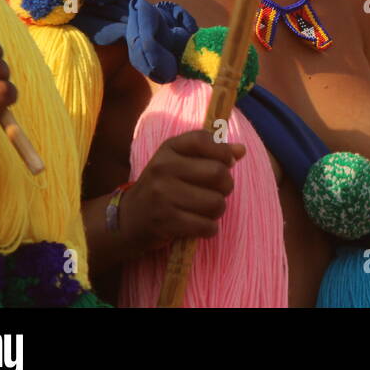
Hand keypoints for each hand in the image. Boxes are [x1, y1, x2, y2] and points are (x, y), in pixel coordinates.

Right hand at [123, 130, 244, 249]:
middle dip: (225, 186)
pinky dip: (209, 228)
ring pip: (216, 202)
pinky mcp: (166, 222)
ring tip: (206, 209)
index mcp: (168, 149)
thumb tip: (241, 150)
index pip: (203, 140)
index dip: (223, 152)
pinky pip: (206, 226)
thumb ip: (211, 153)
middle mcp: (163, 169)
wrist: (128, 219)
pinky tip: (199, 225)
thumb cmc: (162, 187)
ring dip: (217, 210)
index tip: (226, 163)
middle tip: (216, 191)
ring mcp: (162, 196)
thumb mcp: (179, 162)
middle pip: (218, 173)